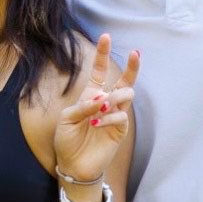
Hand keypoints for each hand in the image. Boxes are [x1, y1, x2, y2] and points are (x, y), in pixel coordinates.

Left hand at [54, 34, 138, 183]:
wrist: (74, 165)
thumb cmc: (67, 140)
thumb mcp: (67, 119)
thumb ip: (83, 106)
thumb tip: (102, 98)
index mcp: (90, 96)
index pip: (99, 71)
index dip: (102, 54)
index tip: (105, 36)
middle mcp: (106, 103)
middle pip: (125, 81)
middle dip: (132, 66)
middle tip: (135, 53)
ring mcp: (115, 115)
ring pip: (127, 94)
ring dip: (115, 96)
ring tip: (102, 106)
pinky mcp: (120, 129)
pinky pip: (121, 115)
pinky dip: (109, 117)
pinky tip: (97, 124)